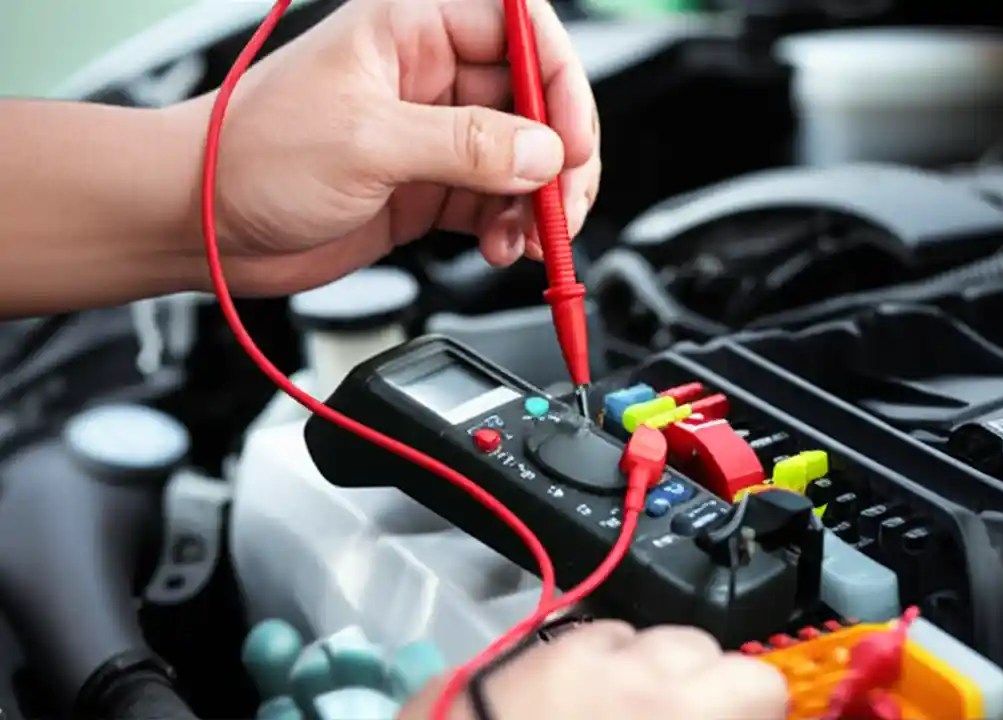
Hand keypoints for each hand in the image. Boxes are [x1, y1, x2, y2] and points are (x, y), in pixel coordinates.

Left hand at [179, 0, 598, 295]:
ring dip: (539, 202)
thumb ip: (465, 145)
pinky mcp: (428, 187)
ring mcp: (432, 135)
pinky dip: (511, 230)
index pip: (520, 30)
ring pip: (522, 159)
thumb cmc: (247, 155)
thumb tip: (543, 153)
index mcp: (410, 27)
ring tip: (534, 238)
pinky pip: (495, 204)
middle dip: (560, 155)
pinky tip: (504, 250)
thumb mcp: (366, 141)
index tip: (572, 135)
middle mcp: (429, 75)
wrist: (198, 224)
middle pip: (534, 101)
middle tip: (564, 202)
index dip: (560, 79)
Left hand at [399, 622, 789, 719]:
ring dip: (650, 669)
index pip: (761, 686)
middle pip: (709, 650)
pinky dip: (596, 661)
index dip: (760, 710)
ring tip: (623, 715)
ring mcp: (579, 653)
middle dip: (705, 687)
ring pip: (650, 635)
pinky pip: (591, 636)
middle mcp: (636, 670)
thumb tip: (727, 712)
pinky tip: (574, 703)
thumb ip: (703, 719)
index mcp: (677, 711)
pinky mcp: (531, 649)